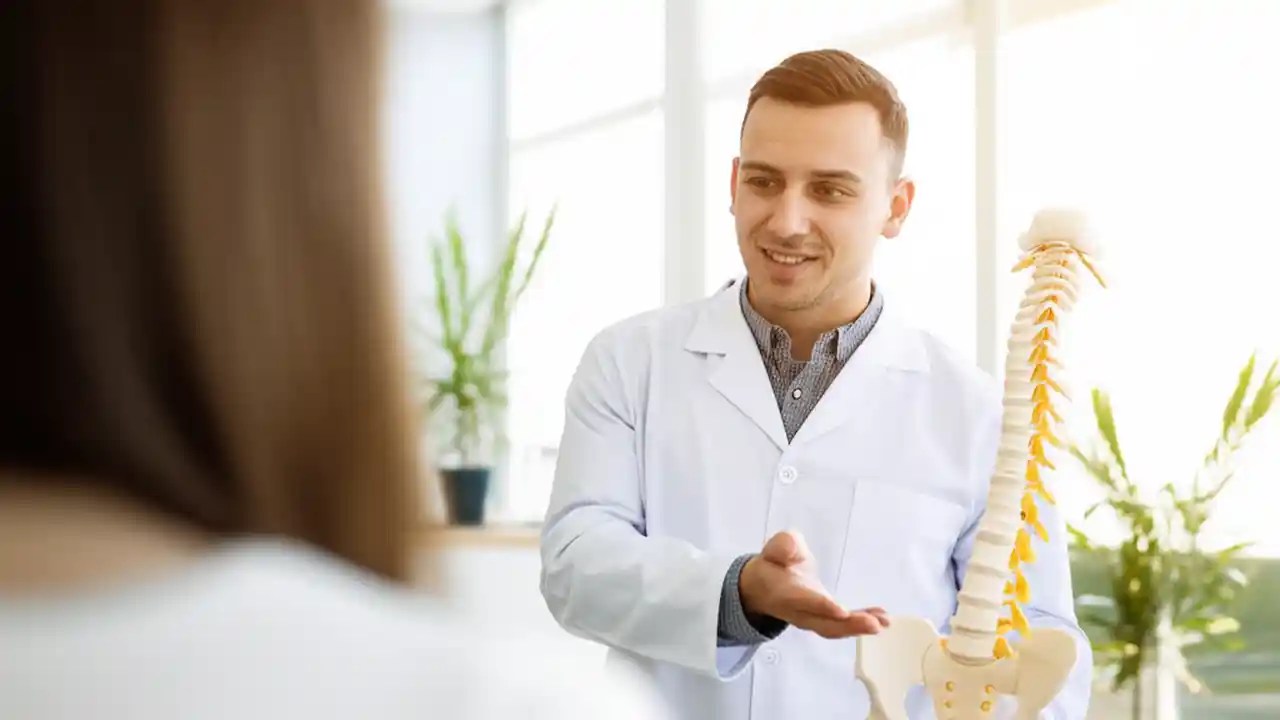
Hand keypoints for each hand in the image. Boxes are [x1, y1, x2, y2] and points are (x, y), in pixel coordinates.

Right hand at [738, 530, 889, 639]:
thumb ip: (781, 547)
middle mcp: (799, 612)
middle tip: (874, 624)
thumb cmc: (774, 565)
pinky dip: (862, 624)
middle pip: (823, 624)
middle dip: (849, 625)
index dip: (821, 606)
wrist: (764, 587)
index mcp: (784, 593)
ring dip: (859, 628)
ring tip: (884, 622)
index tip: (841, 611)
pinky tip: (883, 620)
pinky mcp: (825, 620)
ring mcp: (812, 620)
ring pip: (835, 629)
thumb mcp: (774, 548)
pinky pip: (843, 626)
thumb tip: (789, 550)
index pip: (803, 601)